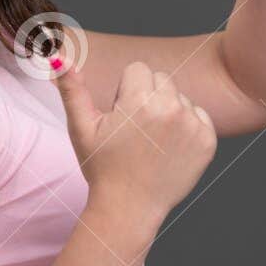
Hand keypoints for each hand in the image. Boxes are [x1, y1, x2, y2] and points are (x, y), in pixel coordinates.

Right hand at [52, 56, 215, 236]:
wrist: (129, 208)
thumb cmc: (102, 168)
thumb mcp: (81, 128)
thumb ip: (72, 89)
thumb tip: (58, 57)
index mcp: (138, 101)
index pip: (138, 69)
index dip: (125, 91)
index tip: (121, 117)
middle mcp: (170, 109)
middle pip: (161, 79)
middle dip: (148, 96)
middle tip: (136, 130)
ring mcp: (192, 125)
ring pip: (180, 96)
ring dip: (168, 111)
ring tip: (152, 141)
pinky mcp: (207, 141)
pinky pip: (199, 115)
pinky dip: (187, 127)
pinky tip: (169, 148)